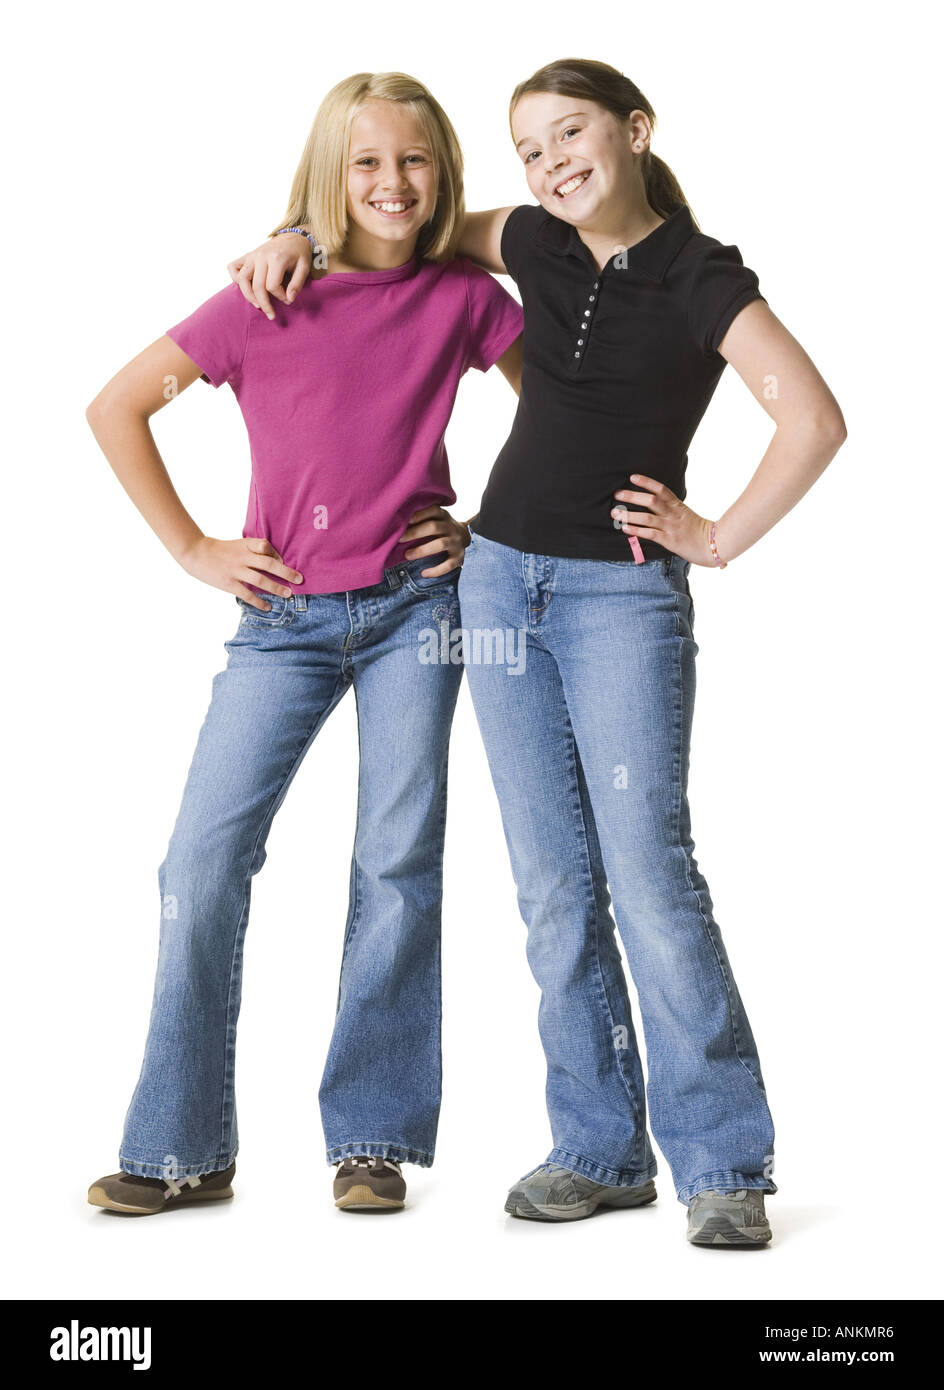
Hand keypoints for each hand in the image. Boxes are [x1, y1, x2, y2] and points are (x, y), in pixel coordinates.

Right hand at [179, 536, 302, 609]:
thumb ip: (253, 550)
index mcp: (244, 545)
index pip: (265, 546)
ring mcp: (235, 570)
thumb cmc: (220, 550)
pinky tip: (268, 607)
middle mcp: (242, 557)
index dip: (277, 554)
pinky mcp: (228, 583)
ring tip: (288, 594)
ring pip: (260, 580)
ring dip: (276, 588)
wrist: (195, 553)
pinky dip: (259, 601)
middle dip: (286, 572)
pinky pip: (247, 594)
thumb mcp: (237, 544)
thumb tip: (275, 561)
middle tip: (299, 579)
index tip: (283, 561)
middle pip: (269, 564)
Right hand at [227, 234, 312, 320]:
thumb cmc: (299, 254)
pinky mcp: (247, 256)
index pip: (272, 285)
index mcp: (276, 258)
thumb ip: (297, 284)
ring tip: (258, 306)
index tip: (288, 299)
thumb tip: (288, 299)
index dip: (280, 297)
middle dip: (264, 304)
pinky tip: (245, 287)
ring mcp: (252, 256)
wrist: (292, 237)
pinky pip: (233, 267)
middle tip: (271, 315)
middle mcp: (261, 256)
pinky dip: (235, 278)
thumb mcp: (304, 267)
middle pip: (257, 286)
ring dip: (248, 296)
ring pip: (242, 279)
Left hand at [399, 506, 468, 575]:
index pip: (433, 510)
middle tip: (399, 539)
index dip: (420, 514)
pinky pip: (448, 565)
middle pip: (434, 527)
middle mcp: (451, 527)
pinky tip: (424, 573)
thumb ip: (422, 518)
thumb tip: (397, 522)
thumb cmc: (441, 527)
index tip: (406, 519)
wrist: (465, 536)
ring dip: (422, 550)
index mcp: (444, 516)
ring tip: (407, 555)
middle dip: (415, 533)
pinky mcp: (459, 557)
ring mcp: (456, 542)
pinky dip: (436, 571)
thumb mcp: (436, 518)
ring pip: (441, 544)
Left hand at [611, 475, 714, 566]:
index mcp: (677, 505)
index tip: (632, 477)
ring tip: (615, 513)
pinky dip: (636, 530)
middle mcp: (673, 514)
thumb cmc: (697, 530)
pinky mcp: (669, 540)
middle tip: (617, 494)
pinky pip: (650, 534)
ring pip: (647, 517)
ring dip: (629, 514)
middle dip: (632, 496)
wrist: (714, 545)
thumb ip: (671, 508)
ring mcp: (671, 527)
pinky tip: (625, 528)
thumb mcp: (685, 514)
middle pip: (651, 500)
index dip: (646, 482)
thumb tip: (654, 503)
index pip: (661, 489)